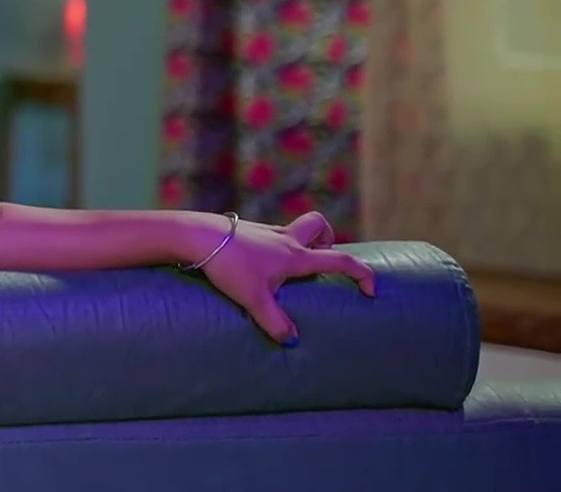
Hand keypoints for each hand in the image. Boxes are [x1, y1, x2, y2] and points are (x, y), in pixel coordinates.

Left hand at [195, 211, 376, 343]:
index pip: (339, 260)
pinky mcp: (245, 230)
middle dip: (328, 240)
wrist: (196, 235)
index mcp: (295, 255)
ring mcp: (264, 231)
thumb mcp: (253, 298)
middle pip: (318, 225)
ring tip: (287, 270)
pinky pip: (270, 235)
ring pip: (293, 228)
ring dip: (300, 242)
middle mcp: (284, 238)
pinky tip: (257, 264)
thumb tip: (291, 340)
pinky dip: (275, 246)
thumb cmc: (229, 265)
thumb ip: (274, 321)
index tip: (370, 290)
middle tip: (319, 262)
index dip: (361, 273)